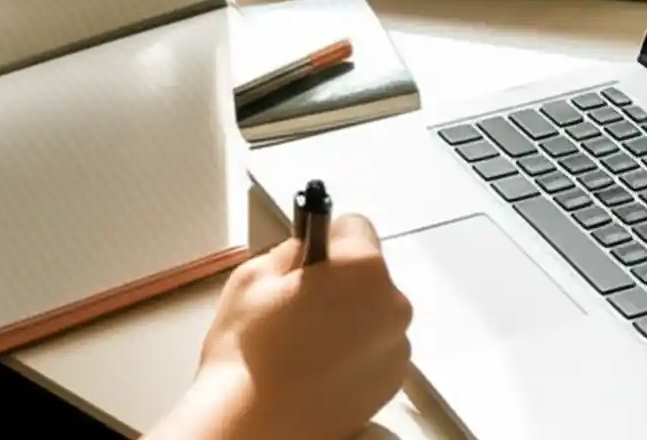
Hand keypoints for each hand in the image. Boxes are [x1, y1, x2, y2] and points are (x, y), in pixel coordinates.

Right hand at [148, 214, 413, 439]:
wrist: (254, 424)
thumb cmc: (249, 354)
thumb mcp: (254, 277)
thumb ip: (292, 250)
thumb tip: (307, 248)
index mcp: (363, 269)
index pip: (355, 227)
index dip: (327, 240)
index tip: (311, 258)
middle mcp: (392, 304)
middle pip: (369, 273)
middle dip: (341, 282)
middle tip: (300, 305)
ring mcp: (397, 345)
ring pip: (374, 312)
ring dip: (350, 318)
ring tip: (306, 342)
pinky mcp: (393, 380)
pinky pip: (377, 347)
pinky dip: (356, 351)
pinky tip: (320, 365)